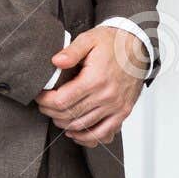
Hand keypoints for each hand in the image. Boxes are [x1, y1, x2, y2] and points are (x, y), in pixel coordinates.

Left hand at [33, 26, 146, 147]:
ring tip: (57, 115)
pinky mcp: (123, 112)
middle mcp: (106, 96)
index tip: (40, 97)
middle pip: (69, 116)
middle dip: (51, 113)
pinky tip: (76, 132)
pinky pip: (103, 134)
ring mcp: (116, 107)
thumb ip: (71, 51)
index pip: (61, 101)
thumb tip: (56, 62)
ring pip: (83, 127)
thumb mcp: (89, 39)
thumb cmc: (113, 44)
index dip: (45, 102)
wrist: (139, 47)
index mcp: (95, 79)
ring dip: (65, 124)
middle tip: (45, 105)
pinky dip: (87, 138)